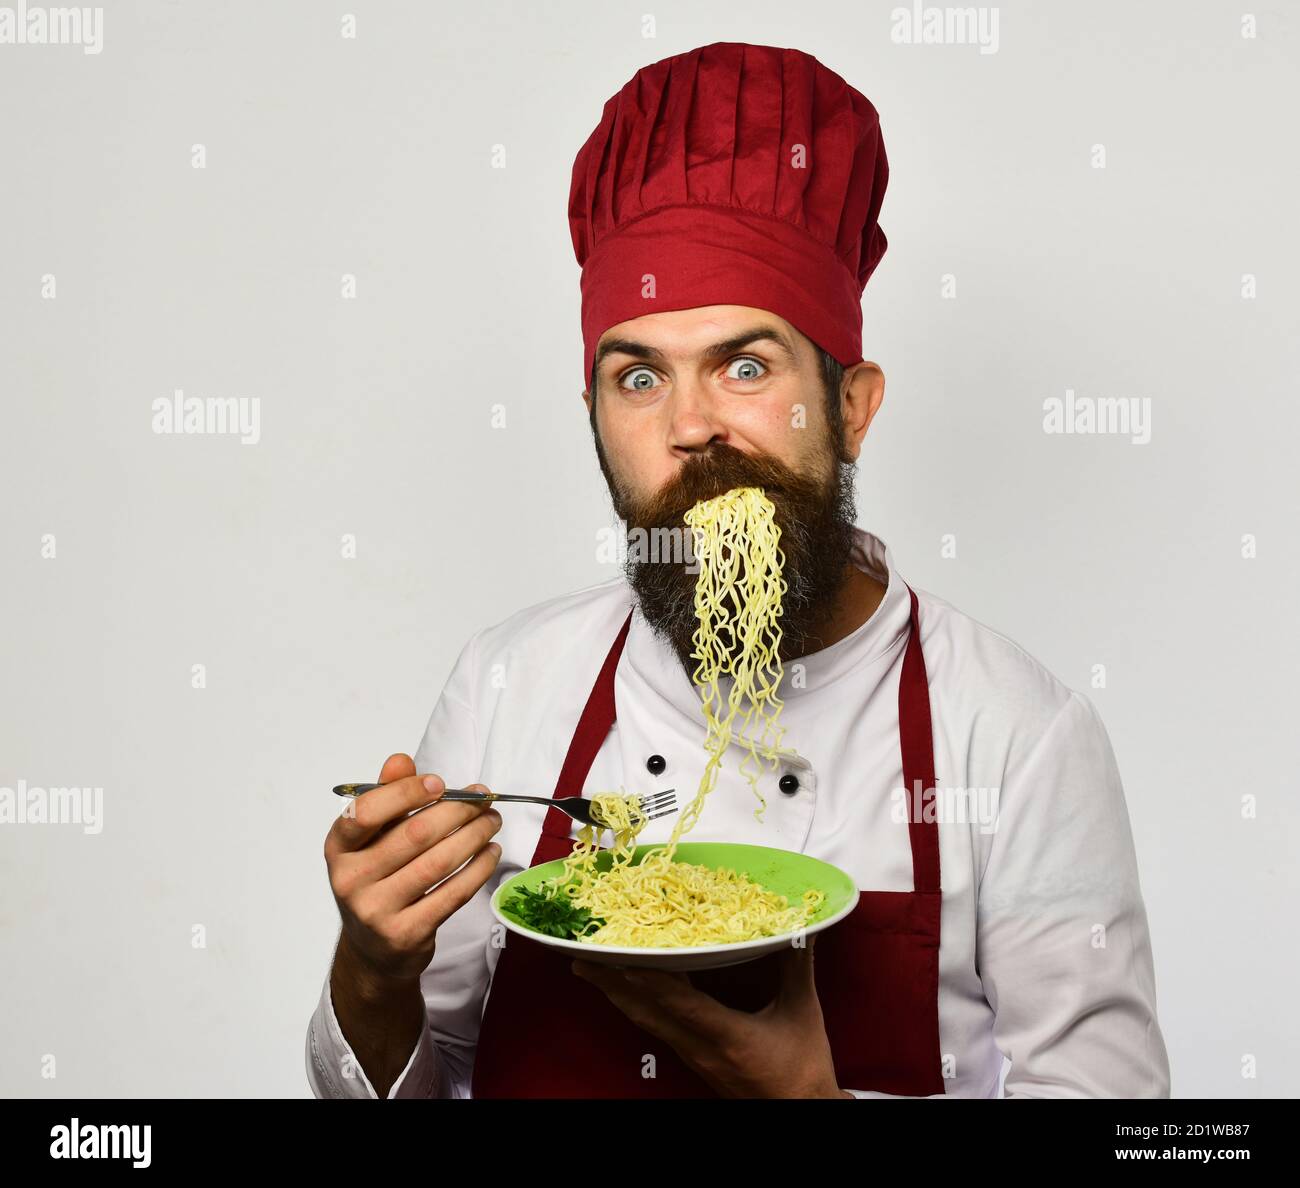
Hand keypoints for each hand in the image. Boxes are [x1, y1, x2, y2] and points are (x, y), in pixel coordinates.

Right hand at [324, 752, 502, 985]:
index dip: (406, 792)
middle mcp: (351, 880)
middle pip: (414, 834)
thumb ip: (385, 796)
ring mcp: (377, 911)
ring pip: (438, 863)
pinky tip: (490, 852)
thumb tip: (401, 760)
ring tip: (492, 821)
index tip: (440, 783)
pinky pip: (453, 894)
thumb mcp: (371, 839)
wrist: (373, 951)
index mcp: (338, 848)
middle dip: (458, 810)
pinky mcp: (406, 934)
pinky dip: (478, 869)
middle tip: (483, 799)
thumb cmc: (376, 882)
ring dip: (474, 836)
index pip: (366, 812)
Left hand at [572, 934, 852, 1098]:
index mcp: (725, 1036)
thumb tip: (800, 929)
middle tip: (582, 957)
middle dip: (612, 983)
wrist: (798, 1112)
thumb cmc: (801, 1068)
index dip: (651, 980)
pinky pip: (656, 1026)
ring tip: (590, 970)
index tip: (622, 957)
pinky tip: (626, 990)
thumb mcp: (802, 1013)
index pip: (680, 1004)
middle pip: (647, 1011)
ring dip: (617, 993)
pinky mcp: (693, 1057)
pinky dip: (637, 1003)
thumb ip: (797, 967)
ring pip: (646, 1020)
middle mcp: (700, 1047)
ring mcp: (692, 1054)